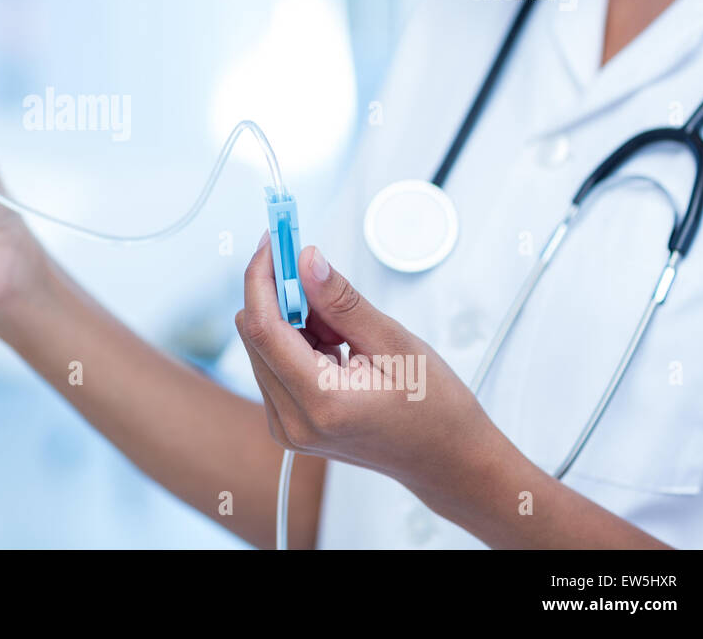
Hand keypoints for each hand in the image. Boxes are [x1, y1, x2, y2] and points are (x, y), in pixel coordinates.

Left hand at [235, 235, 509, 509]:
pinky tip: (336, 346)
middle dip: (279, 294)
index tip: (273, 240)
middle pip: (255, 335)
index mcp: (321, 402)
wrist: (447, 460)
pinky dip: (296, 342)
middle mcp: (293, 421)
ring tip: (345, 330)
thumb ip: (342, 302)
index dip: (262, 277)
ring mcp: (287, 427)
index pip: (263, 327)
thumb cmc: (435, 409)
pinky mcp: (288, 423)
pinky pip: (274, 365)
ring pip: (261, 347)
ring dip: (291, 321)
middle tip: (316, 273)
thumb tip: (305, 261)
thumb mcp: (395, 343)